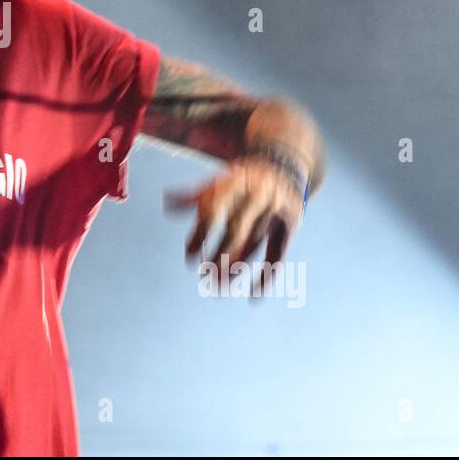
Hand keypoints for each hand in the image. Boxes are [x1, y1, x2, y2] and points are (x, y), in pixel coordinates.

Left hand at [165, 156, 304, 296]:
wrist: (284, 165)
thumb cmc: (243, 179)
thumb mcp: (220, 179)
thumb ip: (195, 194)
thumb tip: (168, 202)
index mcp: (235, 181)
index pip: (215, 210)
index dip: (200, 233)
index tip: (189, 256)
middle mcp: (257, 194)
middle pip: (236, 228)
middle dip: (220, 254)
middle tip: (204, 277)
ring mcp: (276, 208)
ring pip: (255, 242)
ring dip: (237, 267)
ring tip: (220, 287)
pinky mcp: (291, 223)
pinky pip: (278, 252)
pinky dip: (267, 275)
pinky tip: (254, 295)